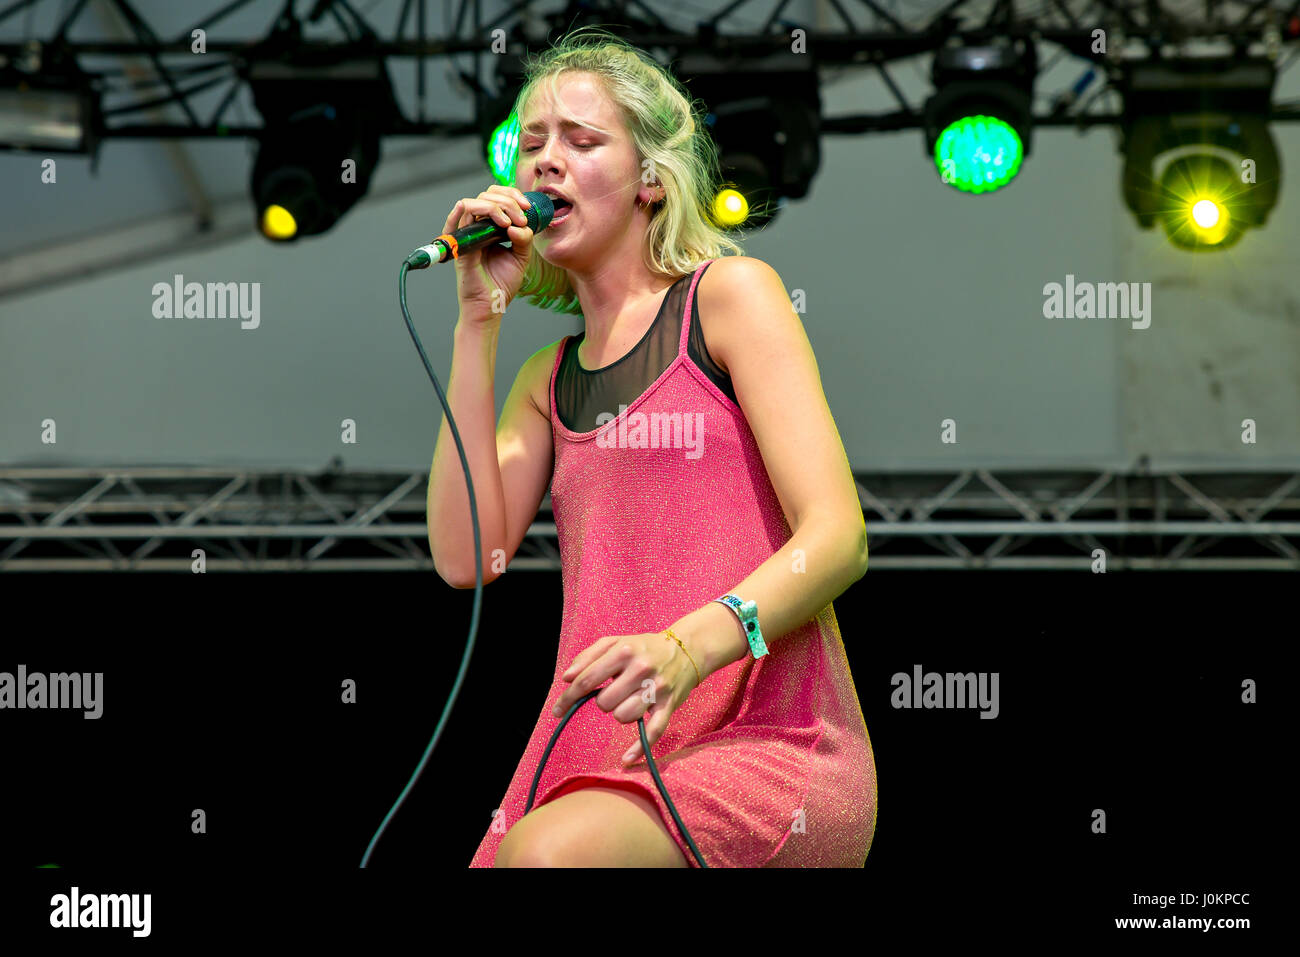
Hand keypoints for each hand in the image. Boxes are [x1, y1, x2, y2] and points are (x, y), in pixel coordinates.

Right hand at [446, 184, 536, 321]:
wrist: (491, 306)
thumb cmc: (501, 284)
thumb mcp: (521, 257)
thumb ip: (524, 238)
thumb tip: (519, 224)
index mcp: (490, 227)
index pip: (496, 197)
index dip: (513, 195)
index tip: (527, 208)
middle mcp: (476, 228)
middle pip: (486, 194)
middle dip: (508, 200)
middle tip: (521, 218)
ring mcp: (466, 234)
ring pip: (473, 202)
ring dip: (496, 206)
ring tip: (510, 223)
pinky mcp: (459, 244)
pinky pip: (457, 217)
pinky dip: (474, 209)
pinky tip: (497, 220)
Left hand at [553, 632, 701, 765]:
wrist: (687, 649)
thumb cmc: (643, 648)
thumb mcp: (615, 642)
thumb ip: (587, 656)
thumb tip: (567, 678)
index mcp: (623, 650)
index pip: (586, 679)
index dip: (568, 697)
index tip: (557, 710)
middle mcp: (640, 668)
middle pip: (604, 702)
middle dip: (604, 701)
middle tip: (614, 691)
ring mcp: (656, 688)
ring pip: (623, 716)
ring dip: (620, 713)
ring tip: (629, 701)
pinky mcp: (669, 705)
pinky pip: (653, 732)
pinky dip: (639, 749)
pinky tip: (626, 760)